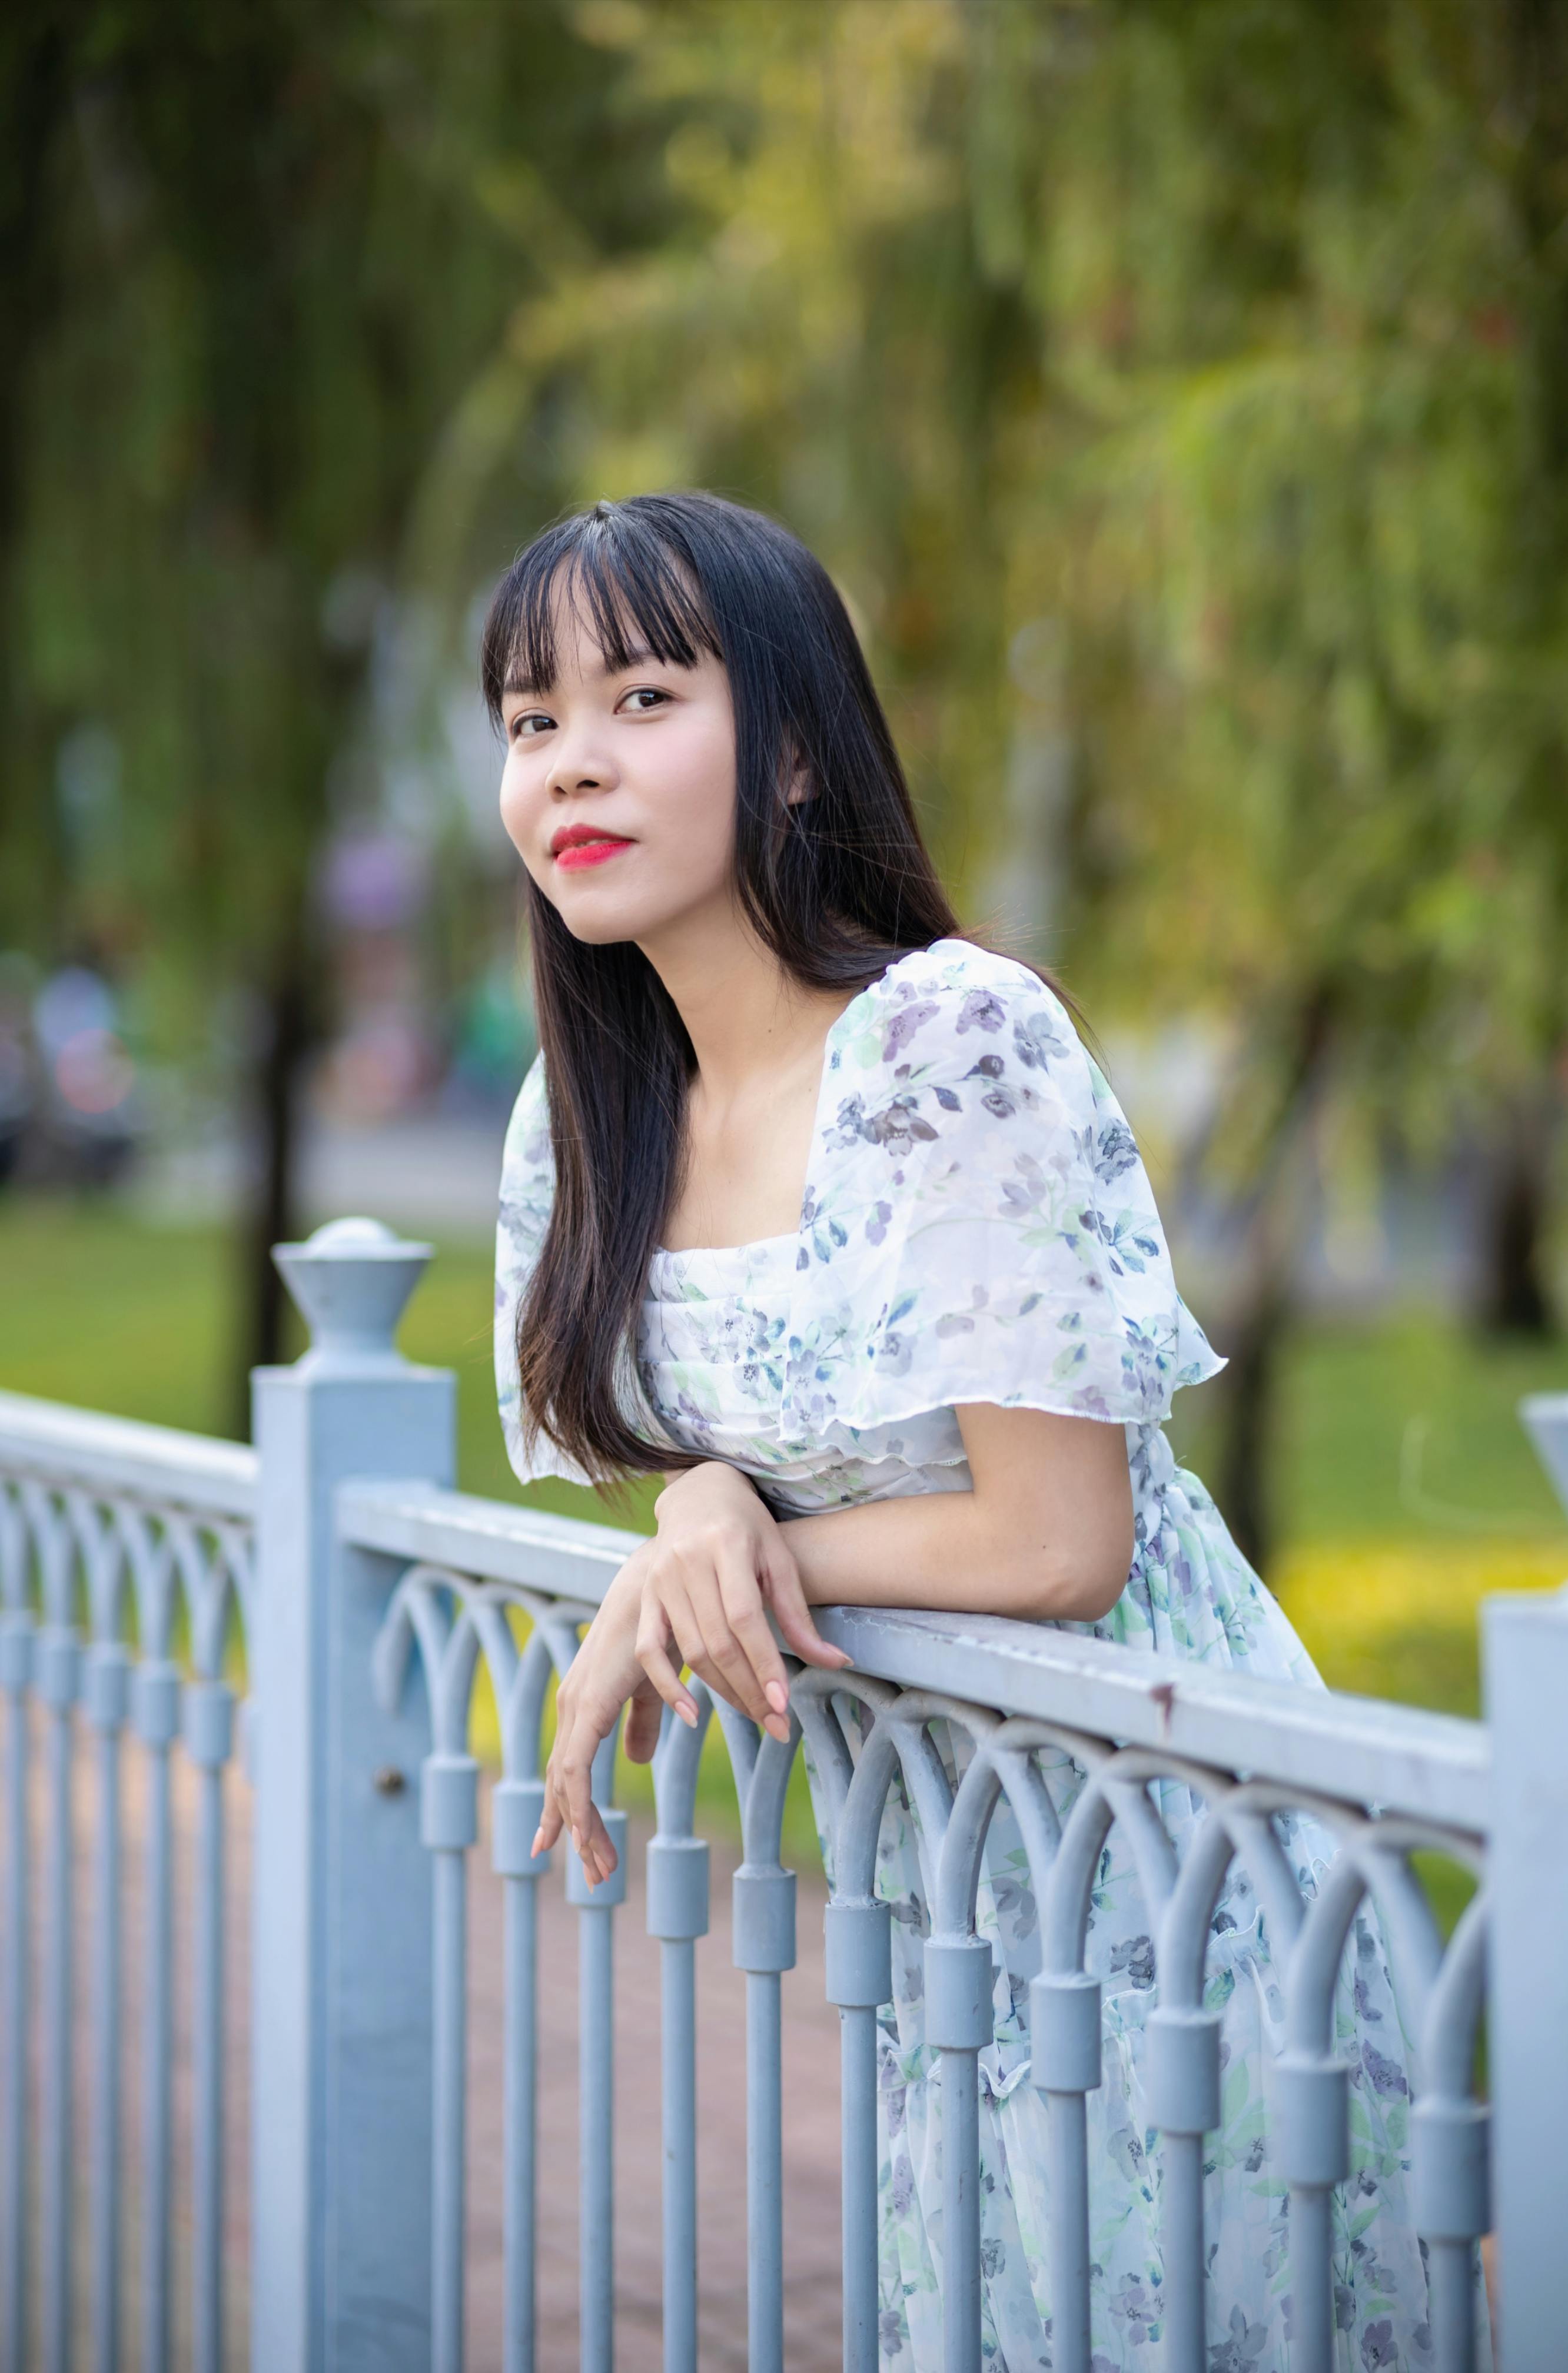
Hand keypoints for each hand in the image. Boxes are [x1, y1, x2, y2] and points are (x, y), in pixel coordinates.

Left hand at [534, 1549, 664, 1886]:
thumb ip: (642, 1719)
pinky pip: (575, 1767)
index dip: (574, 1813)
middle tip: (596, 1876)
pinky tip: (597, 1829)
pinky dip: (582, 1803)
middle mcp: (573, 1706)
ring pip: (564, 1784)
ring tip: (601, 1868)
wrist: (664, 1579)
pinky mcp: (587, 1704)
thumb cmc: (664, 1622)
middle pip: (562, 1785)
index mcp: (586, 1704)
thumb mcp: (653, 1685)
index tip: (586, 1852)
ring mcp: (575, 1705)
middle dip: (576, 1833)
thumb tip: (637, 1760)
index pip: (571, 1770)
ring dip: (580, 1830)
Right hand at [635, 1462, 850, 1740]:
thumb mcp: (780, 1560)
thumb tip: (838, 1663)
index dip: (764, 1663)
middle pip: (717, 1641)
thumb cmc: (749, 1529)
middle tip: (777, 1724)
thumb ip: (799, 1616)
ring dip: (724, 1692)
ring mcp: (660, 1579)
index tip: (783, 1704)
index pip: (744, 1616)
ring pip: (690, 1650)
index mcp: (727, 1545)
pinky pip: (650, 1650)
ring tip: (756, 1716)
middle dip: (749, 1690)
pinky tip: (692, 1714)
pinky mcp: (645, 1595)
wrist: (698, 1495)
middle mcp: (687, 1561)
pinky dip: (667, 1686)